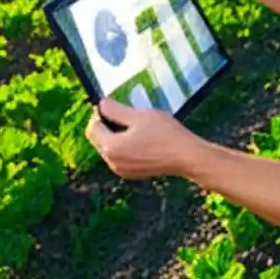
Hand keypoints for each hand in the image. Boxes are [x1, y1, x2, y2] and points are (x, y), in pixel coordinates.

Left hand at [86, 98, 208, 179]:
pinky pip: (119, 156)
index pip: (92, 128)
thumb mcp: (139, 116)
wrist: (187, 156)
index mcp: (111, 148)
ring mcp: (122, 170)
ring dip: (115, 135)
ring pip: (109, 148)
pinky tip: (140, 138)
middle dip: (105, 125)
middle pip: (98, 140)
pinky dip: (123, 146)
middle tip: (122, 113)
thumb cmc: (165, 134)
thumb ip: (115, 110)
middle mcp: (113, 163)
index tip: (111, 105)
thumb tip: (100, 104)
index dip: (98, 114)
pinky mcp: (132, 173)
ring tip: (134, 125)